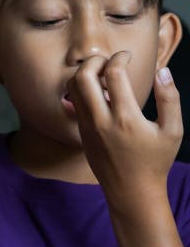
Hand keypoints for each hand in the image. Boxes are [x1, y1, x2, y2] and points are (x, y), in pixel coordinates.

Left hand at [67, 51, 181, 204]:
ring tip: (103, 75)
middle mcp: (100, 121)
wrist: (131, 191)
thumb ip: (170, 98)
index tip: (128, 56)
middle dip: (94, 60)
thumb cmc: (155, 161)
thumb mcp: (173, 130)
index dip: (120, 57)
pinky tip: (100, 93)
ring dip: (84, 74)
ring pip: (72, 89)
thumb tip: (163, 71)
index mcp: (125, 118)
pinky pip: (74, 103)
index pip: (113, 74)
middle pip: (82, 76)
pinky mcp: (80, 133)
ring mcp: (86, 127)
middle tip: (108, 60)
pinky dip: (82, 90)